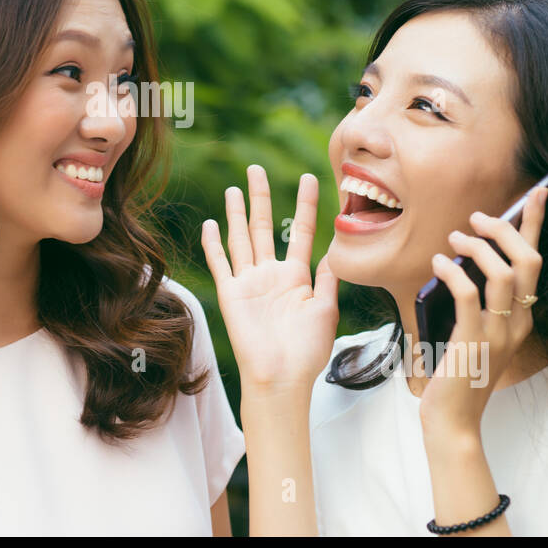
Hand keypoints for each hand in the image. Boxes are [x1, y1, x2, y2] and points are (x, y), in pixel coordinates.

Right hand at [201, 164, 339, 394]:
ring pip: (241, 239)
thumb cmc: (307, 350)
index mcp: (296, 277)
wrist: (281, 378)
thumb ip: (327, 277)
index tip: (309, 178)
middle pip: (264, 226)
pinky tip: (210, 224)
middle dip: (260, 197)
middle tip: (255, 169)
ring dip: (237, 213)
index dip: (305, 205)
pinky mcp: (231, 295)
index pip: (300, 231)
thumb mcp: (326, 309)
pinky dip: (213, 244)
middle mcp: (271, 275)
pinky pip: (220, 264)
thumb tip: (336, 249)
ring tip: (234, 188)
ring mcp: (249, 283)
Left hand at [418, 186, 547, 440]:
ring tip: (455, 236)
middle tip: (477, 217)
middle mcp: (517, 322)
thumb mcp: (472, 330)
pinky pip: (469, 295)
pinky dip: (453, 271)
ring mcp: (498, 333)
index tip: (537, 192)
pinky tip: (438, 262)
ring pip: (502, 274)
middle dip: (505, 229)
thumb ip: (473, 299)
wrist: (453, 419)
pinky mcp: (474, 341)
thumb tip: (457, 258)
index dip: (535, 225)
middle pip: (526, 261)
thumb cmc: (457, 372)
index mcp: (521, 317)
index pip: (534, 262)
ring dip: (478, 247)